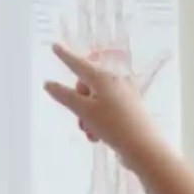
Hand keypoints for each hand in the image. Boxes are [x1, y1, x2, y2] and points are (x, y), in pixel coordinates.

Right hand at [43, 0, 170, 173]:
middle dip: (78, 103)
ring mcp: (124, 94)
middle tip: (80, 121)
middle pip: (85, 86)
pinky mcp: (129, 107)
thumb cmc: (113, 126)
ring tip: (91, 133)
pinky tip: (99, 136)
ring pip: (94, 100)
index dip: (65, 56)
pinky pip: (106, 109)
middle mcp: (115, 82)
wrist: (144, 147)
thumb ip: (64, 96)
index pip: (78, 64)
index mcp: (104, 78)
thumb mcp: (84, 111)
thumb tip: (49, 84)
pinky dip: (98, 120)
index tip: (54, 46)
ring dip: (87, 117)